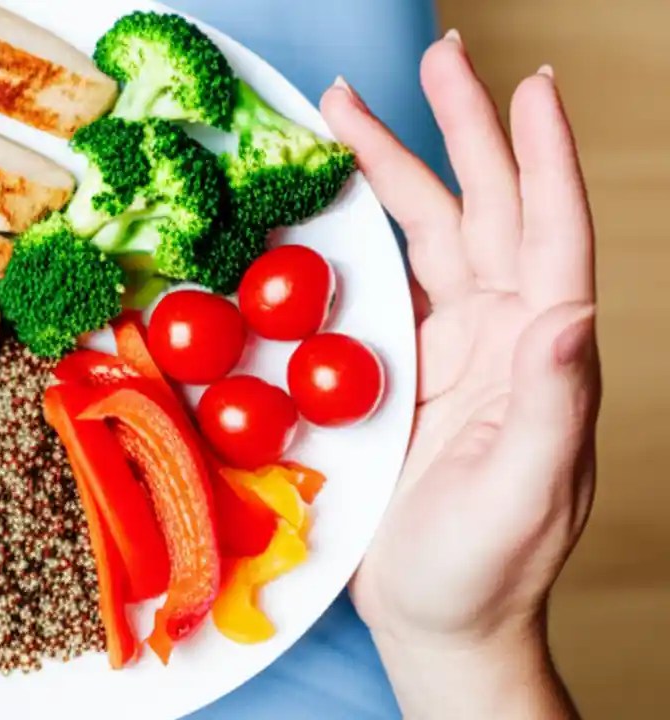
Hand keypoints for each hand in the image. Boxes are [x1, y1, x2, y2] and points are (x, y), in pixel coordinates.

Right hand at [321, 34, 596, 716]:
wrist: (435, 619)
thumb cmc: (484, 569)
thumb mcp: (525, 491)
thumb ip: (551, 403)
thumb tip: (573, 310)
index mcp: (540, 352)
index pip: (550, 233)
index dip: (539, 156)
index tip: (526, 87)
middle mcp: (501, 335)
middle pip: (482, 210)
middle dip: (457, 131)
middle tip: (433, 59)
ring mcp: (448, 350)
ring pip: (426, 237)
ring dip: (394, 171)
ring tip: (349, 114)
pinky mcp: (400, 372)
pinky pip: (379, 287)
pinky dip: (353, 238)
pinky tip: (326, 208)